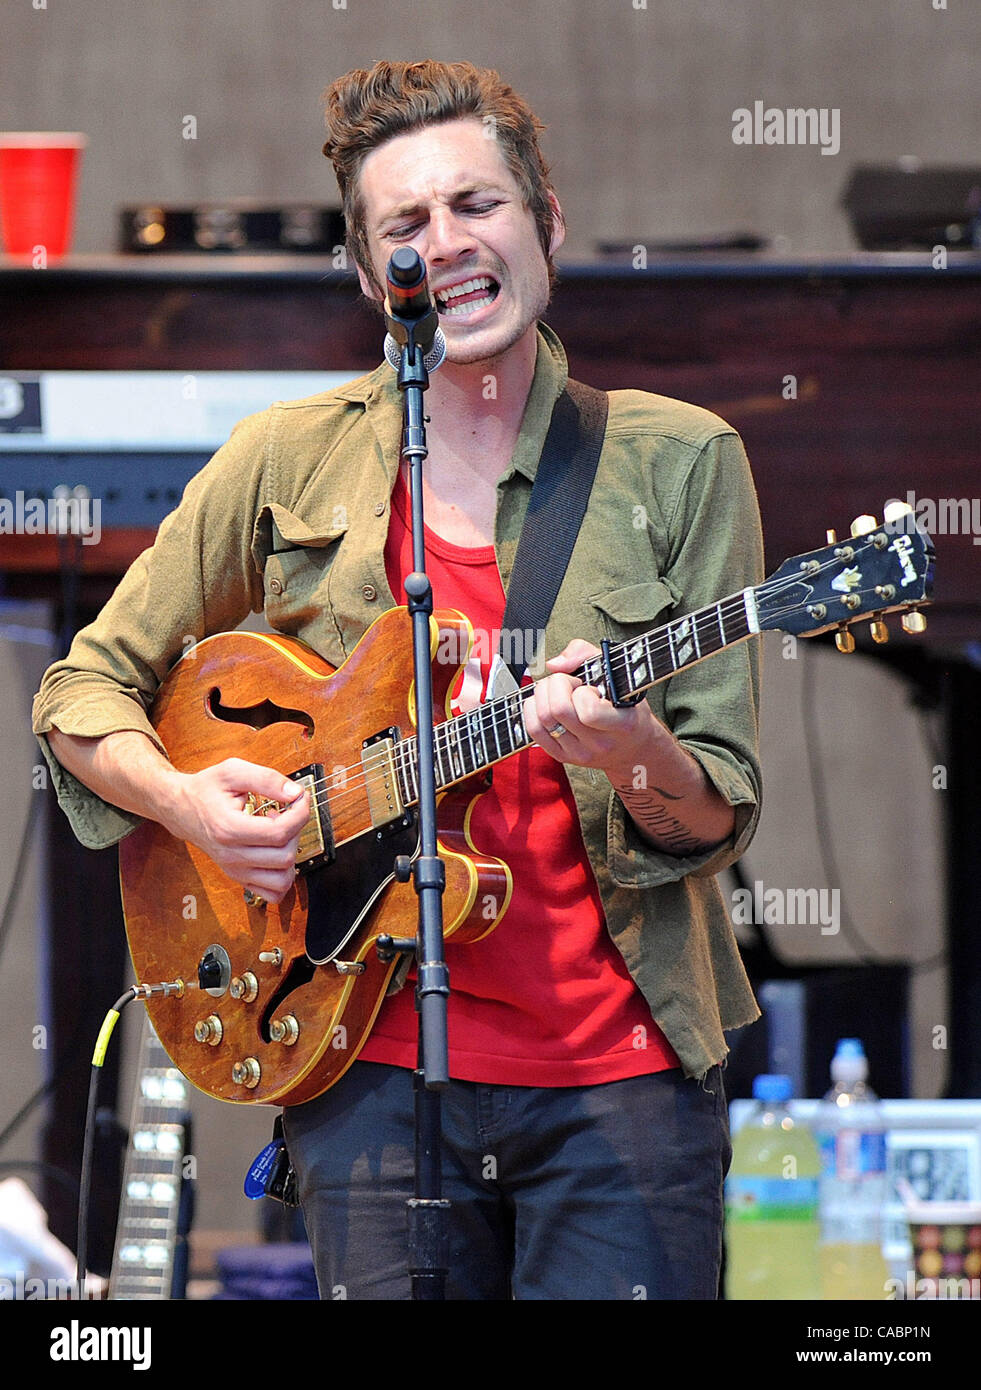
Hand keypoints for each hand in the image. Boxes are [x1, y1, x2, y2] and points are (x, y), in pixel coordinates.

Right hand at [165, 758, 309, 903]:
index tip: (299, 798)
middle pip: (285, 856)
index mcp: (229, 829)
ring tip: (279, 834)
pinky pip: (272, 893)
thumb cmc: (206, 790)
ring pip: (282, 879)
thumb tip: (295, 793)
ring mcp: (235, 870)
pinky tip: (276, 853)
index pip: (279, 832)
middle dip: (296, 831)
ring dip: (291, 855)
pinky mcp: (239, 877)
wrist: (181, 808)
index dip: (300, 813)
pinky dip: (283, 876)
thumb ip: (266, 779)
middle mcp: (231, 855)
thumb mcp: (233, 771)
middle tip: (287, 813)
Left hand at [522, 639, 659, 781]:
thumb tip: (555, 664)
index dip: (582, 692)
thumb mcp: (619, 674)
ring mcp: (579, 753)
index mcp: (622, 724)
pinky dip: (533, 709)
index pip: (589, 711)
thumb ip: (587, 655)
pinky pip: (534, 730)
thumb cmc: (626, 709)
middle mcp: (600, 743)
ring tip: (557, 691)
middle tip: (568, 682)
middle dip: (557, 685)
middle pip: (558, 711)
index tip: (588, 687)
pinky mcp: (562, 756)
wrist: (632, 748)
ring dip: (543, 695)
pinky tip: (546, 702)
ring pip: (542, 720)